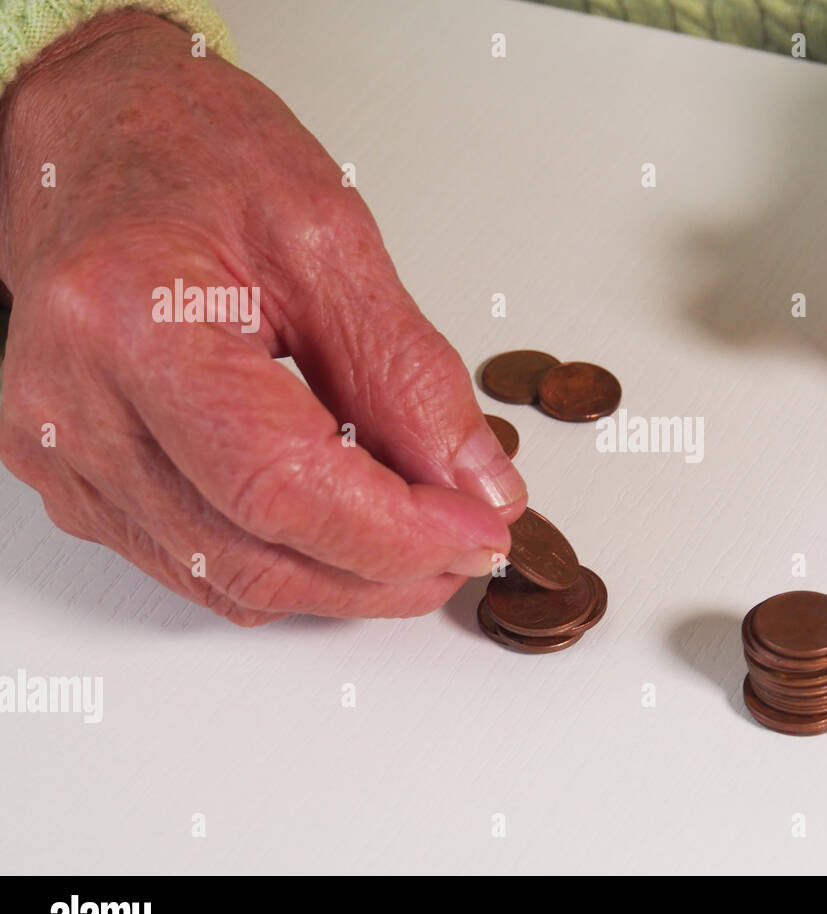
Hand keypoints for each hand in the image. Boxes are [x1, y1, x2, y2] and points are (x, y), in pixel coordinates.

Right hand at [0, 11, 524, 624]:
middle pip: (255, 555)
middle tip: (469, 543)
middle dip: (384, 571)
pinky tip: (347, 527)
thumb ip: (408, 373)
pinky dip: (289, 563)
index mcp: (133, 325)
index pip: (282, 485)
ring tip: (424, 537)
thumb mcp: (332, 240)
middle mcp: (72, 406)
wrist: (98, 136)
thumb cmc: (197, 156)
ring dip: (343, 580)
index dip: (397, 532)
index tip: (482, 533)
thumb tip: (478, 485)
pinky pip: (197, 567)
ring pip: (229, 582)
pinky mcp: (76, 479)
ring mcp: (62, 453)